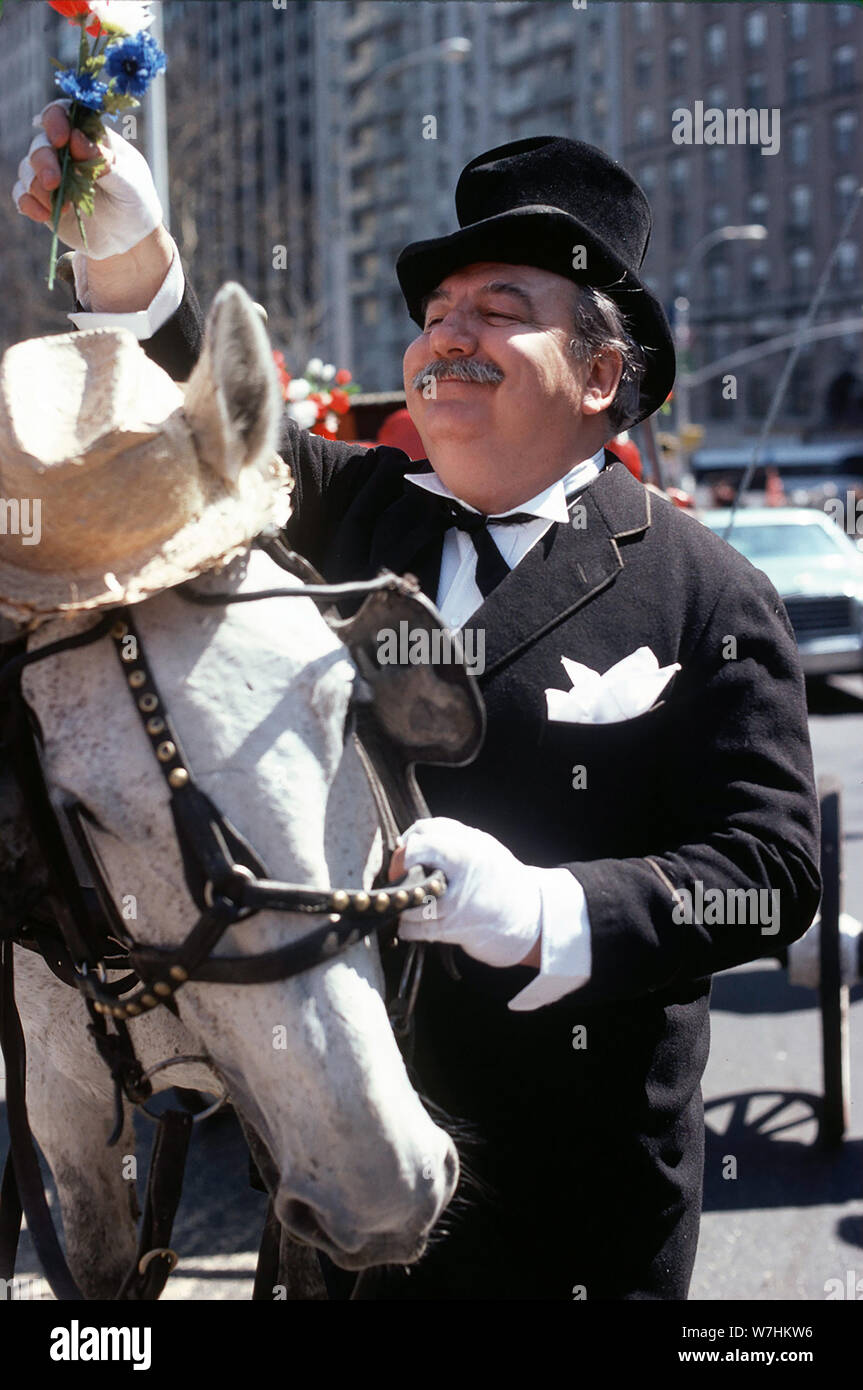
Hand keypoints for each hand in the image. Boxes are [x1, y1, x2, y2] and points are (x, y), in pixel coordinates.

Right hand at [13, 100, 162, 258]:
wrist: (131, 239)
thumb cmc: (136, 202)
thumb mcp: (130, 183)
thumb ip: (106, 162)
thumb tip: (75, 138)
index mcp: (90, 137)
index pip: (64, 113)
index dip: (56, 119)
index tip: (61, 139)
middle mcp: (66, 152)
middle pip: (41, 142)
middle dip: (43, 160)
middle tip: (53, 181)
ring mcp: (54, 175)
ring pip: (27, 167)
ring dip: (36, 185)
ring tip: (61, 206)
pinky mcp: (45, 200)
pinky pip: (23, 195)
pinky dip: (29, 202)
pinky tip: (44, 214)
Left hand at [388, 817, 542, 968]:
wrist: (530, 916)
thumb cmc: (499, 878)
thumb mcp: (483, 848)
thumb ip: (452, 837)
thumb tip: (411, 836)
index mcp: (470, 848)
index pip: (427, 833)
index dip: (411, 841)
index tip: (409, 851)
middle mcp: (463, 873)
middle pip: (413, 865)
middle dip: (402, 871)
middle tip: (404, 876)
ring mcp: (457, 903)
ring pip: (410, 900)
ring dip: (404, 903)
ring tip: (410, 902)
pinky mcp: (454, 929)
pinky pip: (415, 928)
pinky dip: (408, 927)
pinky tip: (411, 924)